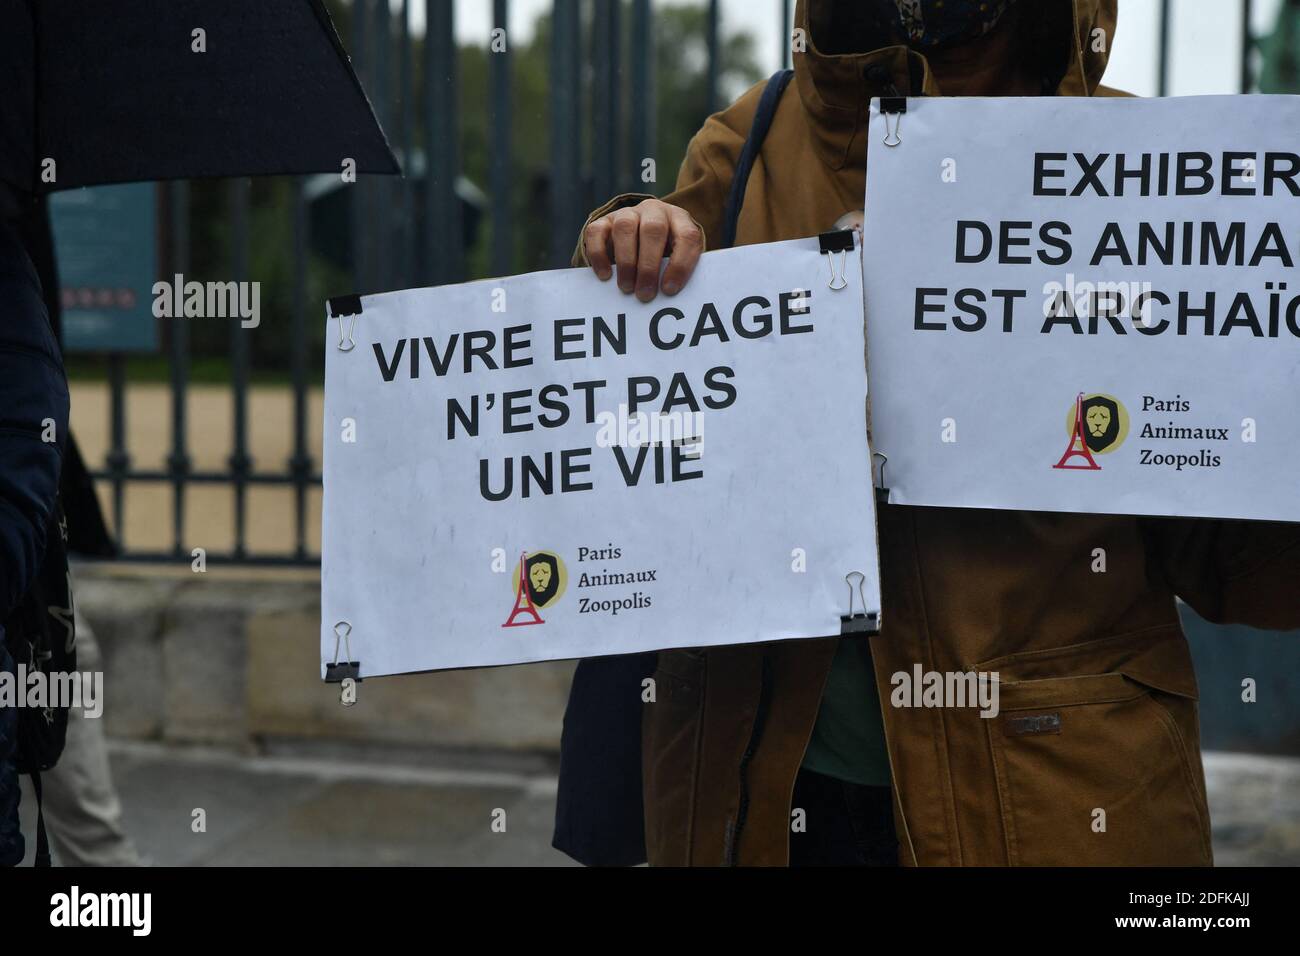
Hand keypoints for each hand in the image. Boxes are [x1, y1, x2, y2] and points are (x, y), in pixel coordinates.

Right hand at [583, 199, 703, 301]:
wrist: (639, 235)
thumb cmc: (664, 254)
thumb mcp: (676, 258)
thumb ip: (675, 270)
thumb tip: (667, 294)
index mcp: (679, 219)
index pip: (686, 236)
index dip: (680, 264)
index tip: (669, 290)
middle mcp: (654, 211)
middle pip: (653, 230)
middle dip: (648, 266)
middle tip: (645, 294)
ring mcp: (627, 213)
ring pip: (625, 227)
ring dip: (626, 261)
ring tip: (627, 287)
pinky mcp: (604, 220)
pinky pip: (596, 231)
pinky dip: (599, 255)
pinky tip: (605, 275)